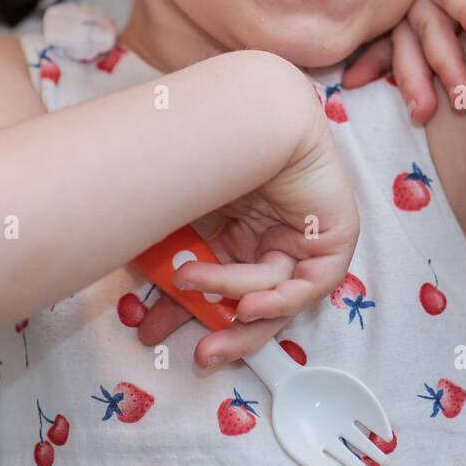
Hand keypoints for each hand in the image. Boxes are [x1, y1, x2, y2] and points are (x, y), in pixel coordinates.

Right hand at [137, 79, 357, 367]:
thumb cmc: (199, 149)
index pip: (216, 281)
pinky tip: (247, 305)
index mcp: (234, 223)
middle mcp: (269, 230)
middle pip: (250, 297)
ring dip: (229, 294)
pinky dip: (278, 300)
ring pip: (273, 292)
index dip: (186, 310)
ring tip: (192, 284)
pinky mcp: (334, 235)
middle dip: (221, 328)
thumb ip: (160, 256)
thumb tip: (130, 303)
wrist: (242, 111)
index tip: (150, 332)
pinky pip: (310, 284)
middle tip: (197, 354)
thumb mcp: (171, 216)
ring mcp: (303, 233)